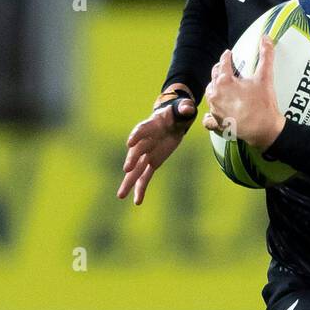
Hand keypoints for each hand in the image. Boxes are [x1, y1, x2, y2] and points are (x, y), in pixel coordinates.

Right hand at [116, 87, 195, 205]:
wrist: (174, 121)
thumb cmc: (178, 112)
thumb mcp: (183, 109)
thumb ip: (184, 109)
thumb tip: (189, 108)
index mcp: (150, 125)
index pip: (141, 130)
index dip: (136, 135)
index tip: (130, 142)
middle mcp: (144, 141)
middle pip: (136, 151)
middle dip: (132, 160)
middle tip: (127, 169)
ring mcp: (146, 153)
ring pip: (136, 170)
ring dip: (129, 182)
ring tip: (120, 195)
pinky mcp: (152, 162)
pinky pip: (145, 177)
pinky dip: (141, 189)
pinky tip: (137, 201)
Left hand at [201, 36, 284, 150]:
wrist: (264, 130)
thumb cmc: (263, 104)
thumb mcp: (265, 77)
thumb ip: (265, 56)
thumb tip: (266, 38)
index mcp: (224, 81)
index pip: (223, 63)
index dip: (227, 56)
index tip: (229, 54)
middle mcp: (215, 94)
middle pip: (214, 77)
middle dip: (220, 71)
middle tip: (226, 69)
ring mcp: (215, 110)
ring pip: (211, 95)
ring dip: (215, 89)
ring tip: (223, 87)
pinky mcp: (217, 123)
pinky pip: (209, 118)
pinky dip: (210, 115)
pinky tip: (214, 112)